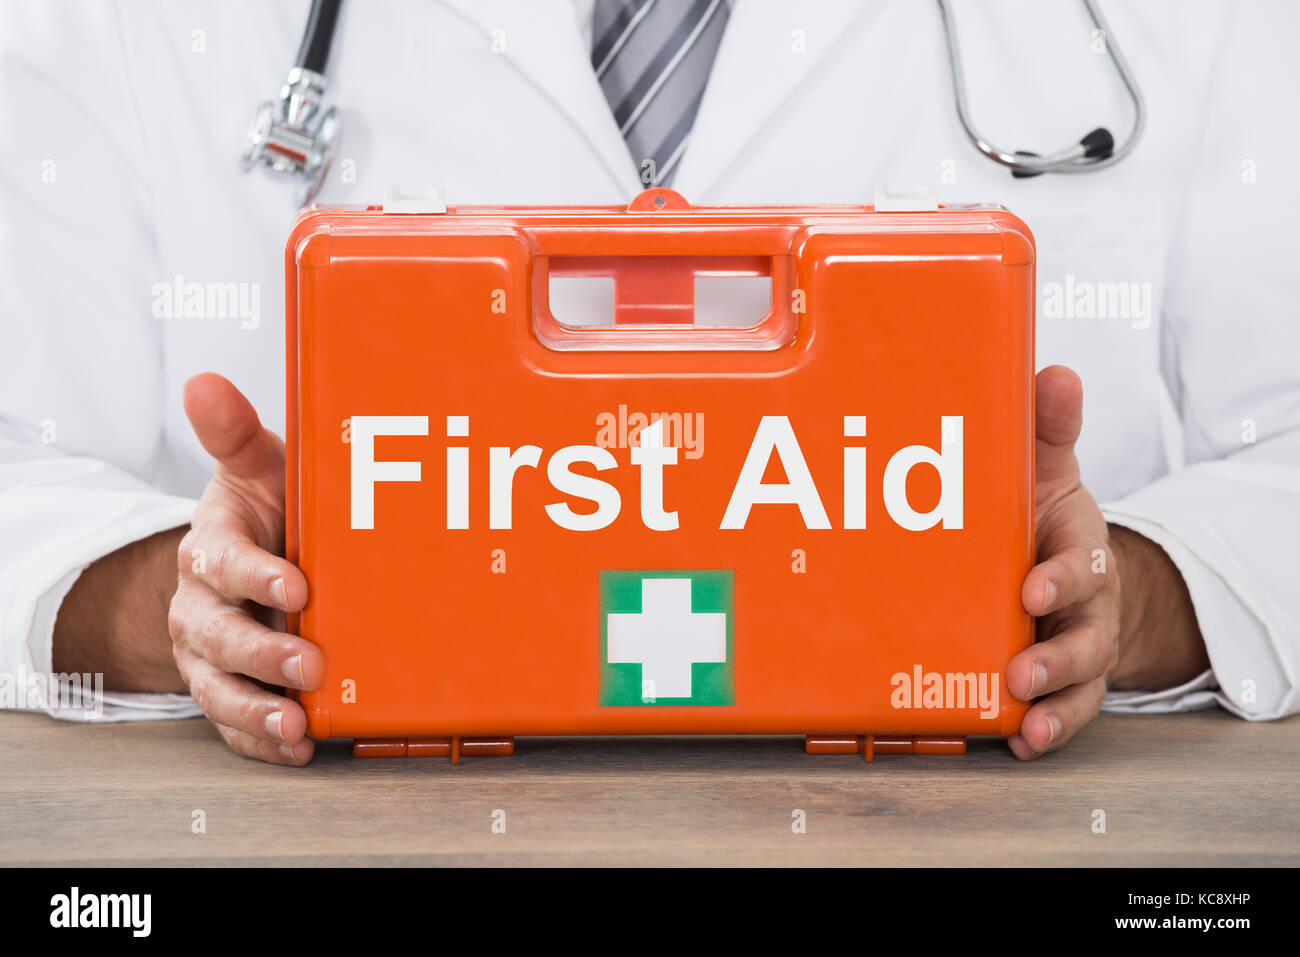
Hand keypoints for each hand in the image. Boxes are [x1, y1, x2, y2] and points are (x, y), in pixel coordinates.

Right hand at [168, 373, 321, 764]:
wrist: (248, 559)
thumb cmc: (265, 510)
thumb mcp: (256, 467)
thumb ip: (234, 433)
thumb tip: (205, 382)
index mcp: (210, 547)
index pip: (222, 562)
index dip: (256, 575)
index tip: (297, 585)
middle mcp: (202, 607)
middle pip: (218, 636)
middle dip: (263, 653)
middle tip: (309, 663)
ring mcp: (213, 654)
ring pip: (220, 689)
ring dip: (257, 710)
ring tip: (294, 723)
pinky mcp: (232, 688)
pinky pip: (236, 724)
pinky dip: (262, 741)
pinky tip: (299, 747)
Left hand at [1005, 366, 1119, 758]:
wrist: (1061, 566)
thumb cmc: (1042, 516)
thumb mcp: (1044, 471)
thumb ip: (1048, 427)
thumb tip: (1053, 370)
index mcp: (1079, 550)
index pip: (1082, 565)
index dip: (1062, 579)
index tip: (1031, 589)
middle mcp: (1083, 605)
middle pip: (1086, 636)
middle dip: (1056, 656)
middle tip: (1020, 669)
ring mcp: (1072, 646)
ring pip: (1078, 680)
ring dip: (1053, 701)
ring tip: (1024, 714)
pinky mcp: (1057, 680)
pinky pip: (1063, 710)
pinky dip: (1047, 728)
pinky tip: (1020, 739)